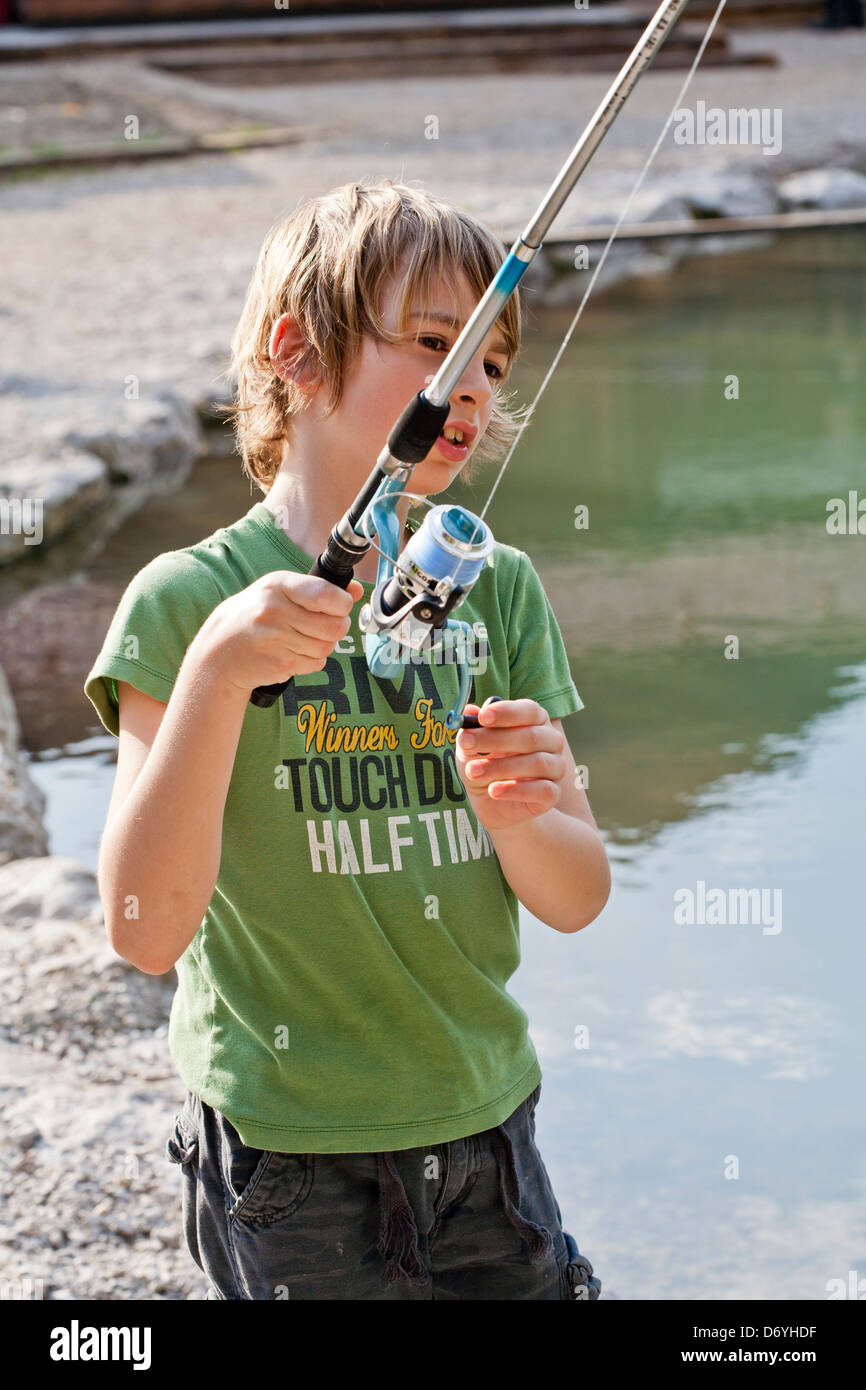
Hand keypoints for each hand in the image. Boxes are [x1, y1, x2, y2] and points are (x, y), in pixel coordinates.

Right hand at [197, 572, 364, 695]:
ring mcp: (276, 640)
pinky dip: (312, 660)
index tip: (340, 605)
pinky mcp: (279, 664)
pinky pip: (316, 664)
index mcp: (277, 586)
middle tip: (326, 625)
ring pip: (327, 647)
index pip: (325, 594)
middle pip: (334, 626)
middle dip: (338, 627)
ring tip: (305, 639)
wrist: (219, 651)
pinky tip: (294, 652)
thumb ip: (318, 588)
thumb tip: (356, 589)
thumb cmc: (253, 616)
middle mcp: (276, 612)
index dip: (342, 603)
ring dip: (324, 645)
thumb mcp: (279, 592)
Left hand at [455, 698, 568, 831]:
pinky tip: (493, 790)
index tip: (482, 717)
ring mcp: (556, 767)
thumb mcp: (472, 747)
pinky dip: (515, 790)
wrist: (493, 803)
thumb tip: (469, 711)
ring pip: (536, 763)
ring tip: (473, 771)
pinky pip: (542, 790)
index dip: (507, 712)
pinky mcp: (553, 793)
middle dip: (495, 739)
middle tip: (467, 743)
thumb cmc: (486, 764)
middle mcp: (551, 741)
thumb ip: (472, 729)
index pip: (529, 710)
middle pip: (531, 736)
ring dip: (500, 767)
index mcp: (535, 720)